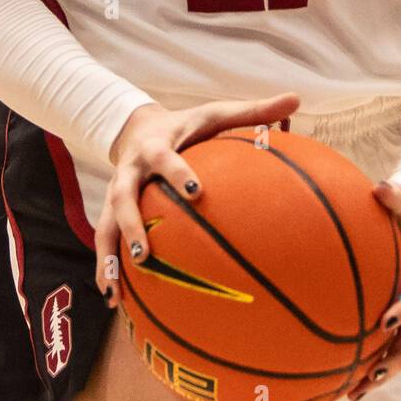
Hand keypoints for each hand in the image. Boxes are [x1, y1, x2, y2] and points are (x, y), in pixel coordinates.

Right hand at [95, 91, 300, 307]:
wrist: (136, 127)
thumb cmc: (188, 125)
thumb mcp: (215, 113)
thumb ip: (253, 111)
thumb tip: (296, 99)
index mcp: (157, 146)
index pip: (165, 159)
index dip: (178, 174)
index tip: (195, 193)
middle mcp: (130, 172)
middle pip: (122, 198)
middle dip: (131, 225)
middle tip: (144, 253)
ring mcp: (116, 193)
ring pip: (106, 226)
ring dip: (109, 258)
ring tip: (115, 290)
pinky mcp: (110, 212)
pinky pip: (105, 241)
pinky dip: (107, 269)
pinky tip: (115, 300)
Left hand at [346, 181, 400, 400]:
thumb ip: (394, 195)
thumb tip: (382, 187)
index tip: (387, 319)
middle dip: (399, 359)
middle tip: (374, 374)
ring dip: (381, 373)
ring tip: (353, 393)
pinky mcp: (394, 323)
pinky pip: (385, 349)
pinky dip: (367, 366)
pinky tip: (339, 382)